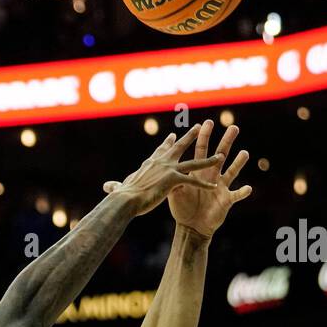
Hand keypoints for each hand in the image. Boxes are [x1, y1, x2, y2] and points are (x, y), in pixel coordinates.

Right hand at [102, 124, 223, 215]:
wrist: (126, 199)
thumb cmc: (122, 196)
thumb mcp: (120, 188)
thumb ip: (116, 186)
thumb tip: (106, 187)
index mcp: (150, 163)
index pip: (161, 150)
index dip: (167, 143)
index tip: (173, 136)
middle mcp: (161, 162)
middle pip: (179, 147)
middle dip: (190, 137)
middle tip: (199, 127)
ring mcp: (169, 169)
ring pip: (193, 163)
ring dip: (208, 160)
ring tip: (220, 156)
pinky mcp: (174, 180)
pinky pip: (193, 181)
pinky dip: (203, 184)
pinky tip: (213, 186)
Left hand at [165, 119, 251, 238]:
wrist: (191, 225)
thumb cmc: (183, 207)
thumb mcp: (175, 192)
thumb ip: (171, 179)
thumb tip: (165, 167)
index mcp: (199, 172)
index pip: (201, 151)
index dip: (203, 137)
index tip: (206, 122)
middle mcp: (212, 176)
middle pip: (220, 155)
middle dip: (226, 142)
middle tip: (233, 127)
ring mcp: (221, 187)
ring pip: (232, 172)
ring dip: (238, 163)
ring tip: (244, 153)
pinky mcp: (227, 200)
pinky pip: (237, 195)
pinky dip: (243, 192)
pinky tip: (248, 188)